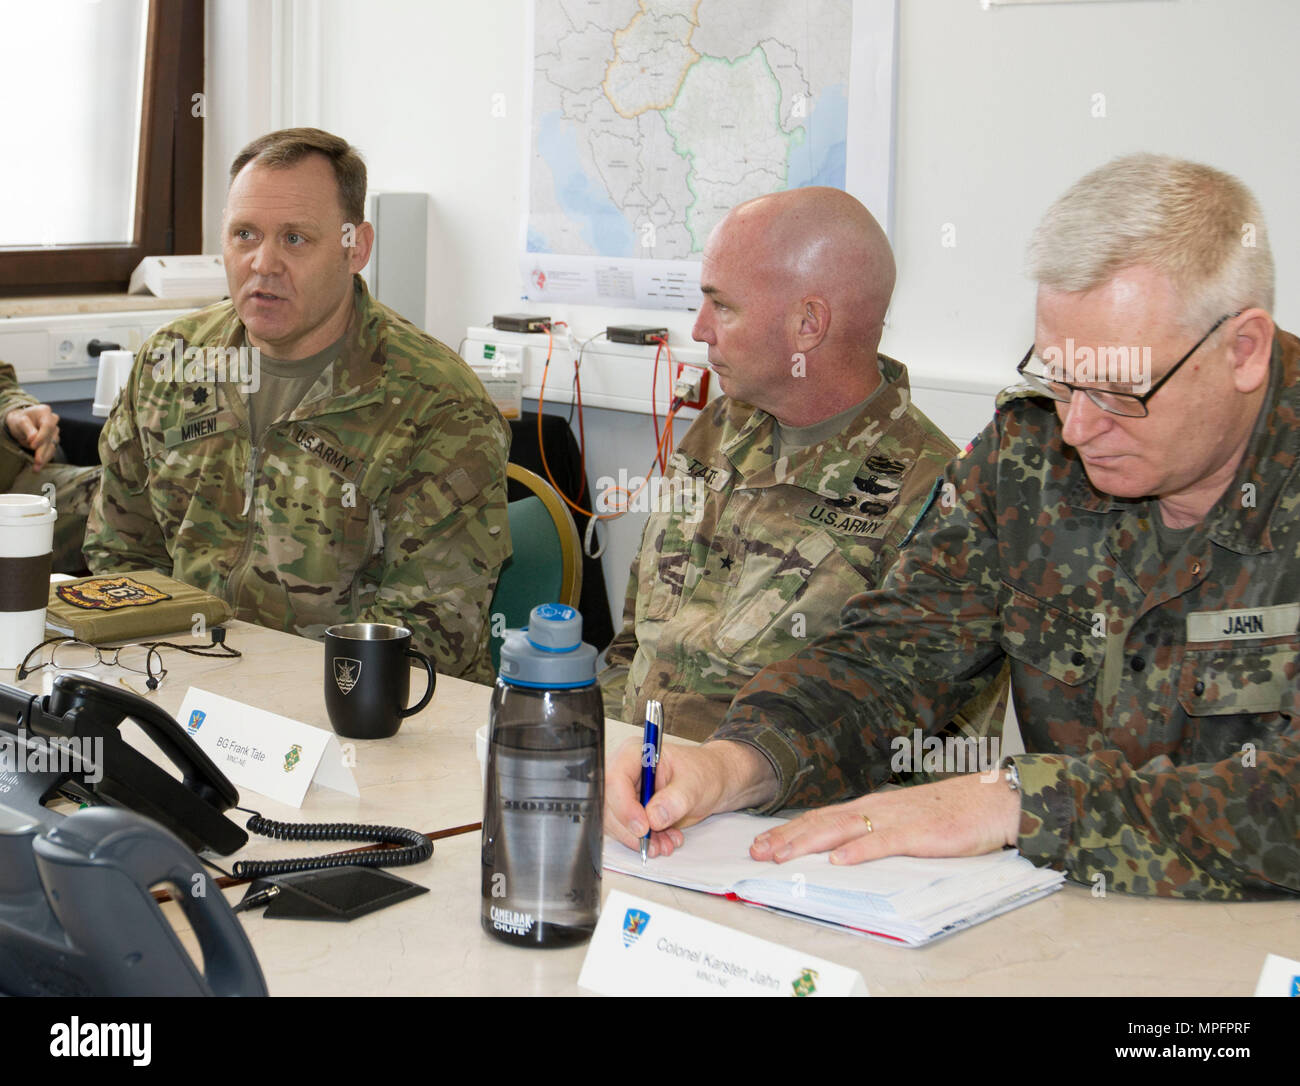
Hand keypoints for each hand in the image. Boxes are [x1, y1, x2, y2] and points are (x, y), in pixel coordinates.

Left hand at [5, 404, 59, 470]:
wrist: (20, 423)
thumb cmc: (19, 420)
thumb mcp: (19, 421)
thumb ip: (27, 428)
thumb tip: (33, 438)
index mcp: (45, 412)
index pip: (47, 425)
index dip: (41, 437)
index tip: (32, 446)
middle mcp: (53, 421)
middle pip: (50, 438)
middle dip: (42, 451)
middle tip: (37, 461)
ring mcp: (55, 432)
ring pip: (51, 446)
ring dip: (44, 457)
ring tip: (36, 467)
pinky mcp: (53, 441)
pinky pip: (51, 451)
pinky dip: (45, 459)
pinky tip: (39, 466)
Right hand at [604, 737, 777, 858]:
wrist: (714, 782)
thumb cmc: (705, 772)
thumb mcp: (696, 783)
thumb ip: (676, 798)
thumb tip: (654, 816)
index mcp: (637, 753)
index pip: (616, 779)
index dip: (624, 806)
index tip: (643, 826)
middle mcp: (627, 772)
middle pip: (610, 804)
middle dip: (630, 829)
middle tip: (654, 843)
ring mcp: (628, 792)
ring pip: (615, 822)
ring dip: (638, 839)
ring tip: (665, 844)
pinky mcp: (632, 811)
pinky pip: (627, 831)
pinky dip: (644, 842)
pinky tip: (664, 841)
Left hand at [749, 772, 1021, 865]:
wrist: (990, 800)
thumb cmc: (950, 812)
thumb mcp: (904, 820)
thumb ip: (875, 831)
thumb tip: (844, 848)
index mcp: (872, 807)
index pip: (822, 818)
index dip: (790, 830)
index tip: (762, 842)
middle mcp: (877, 809)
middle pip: (823, 822)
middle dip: (787, 837)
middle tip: (757, 850)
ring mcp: (896, 820)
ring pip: (843, 830)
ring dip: (809, 842)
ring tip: (782, 854)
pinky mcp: (919, 833)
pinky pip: (884, 843)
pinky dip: (859, 851)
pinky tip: (839, 859)